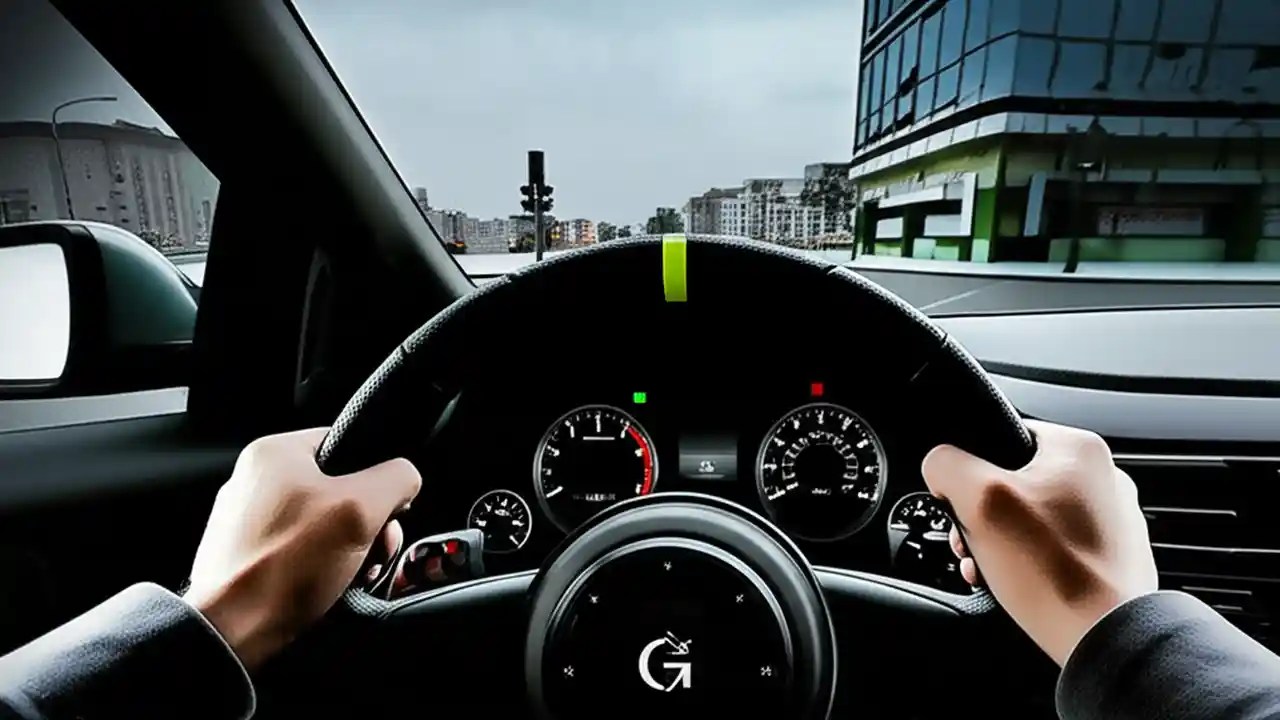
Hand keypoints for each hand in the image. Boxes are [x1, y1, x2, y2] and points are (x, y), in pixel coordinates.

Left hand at [184, 428, 421, 669]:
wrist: (229, 632)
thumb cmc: (285, 565)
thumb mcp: (360, 509)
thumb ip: (395, 479)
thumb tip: (406, 478)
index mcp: (275, 453)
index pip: (346, 443)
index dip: (377, 477)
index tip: (388, 510)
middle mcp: (255, 481)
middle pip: (339, 489)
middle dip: (368, 525)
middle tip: (374, 551)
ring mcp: (247, 521)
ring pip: (323, 525)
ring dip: (351, 551)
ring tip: (353, 576)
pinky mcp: (246, 558)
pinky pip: (300, 553)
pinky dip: (323, 569)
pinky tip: (331, 589)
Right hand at [922, 420, 1156, 665]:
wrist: (1105, 636)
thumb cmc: (1052, 570)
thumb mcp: (978, 499)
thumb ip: (947, 465)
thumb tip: (940, 465)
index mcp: (1078, 448)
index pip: (1002, 438)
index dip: (970, 471)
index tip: (962, 503)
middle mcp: (1105, 477)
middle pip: (1016, 482)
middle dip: (983, 515)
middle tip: (971, 541)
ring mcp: (1113, 519)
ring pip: (1034, 518)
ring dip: (1002, 541)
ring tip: (990, 567)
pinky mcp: (1113, 556)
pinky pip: (1057, 548)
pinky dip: (1031, 562)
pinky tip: (1017, 583)